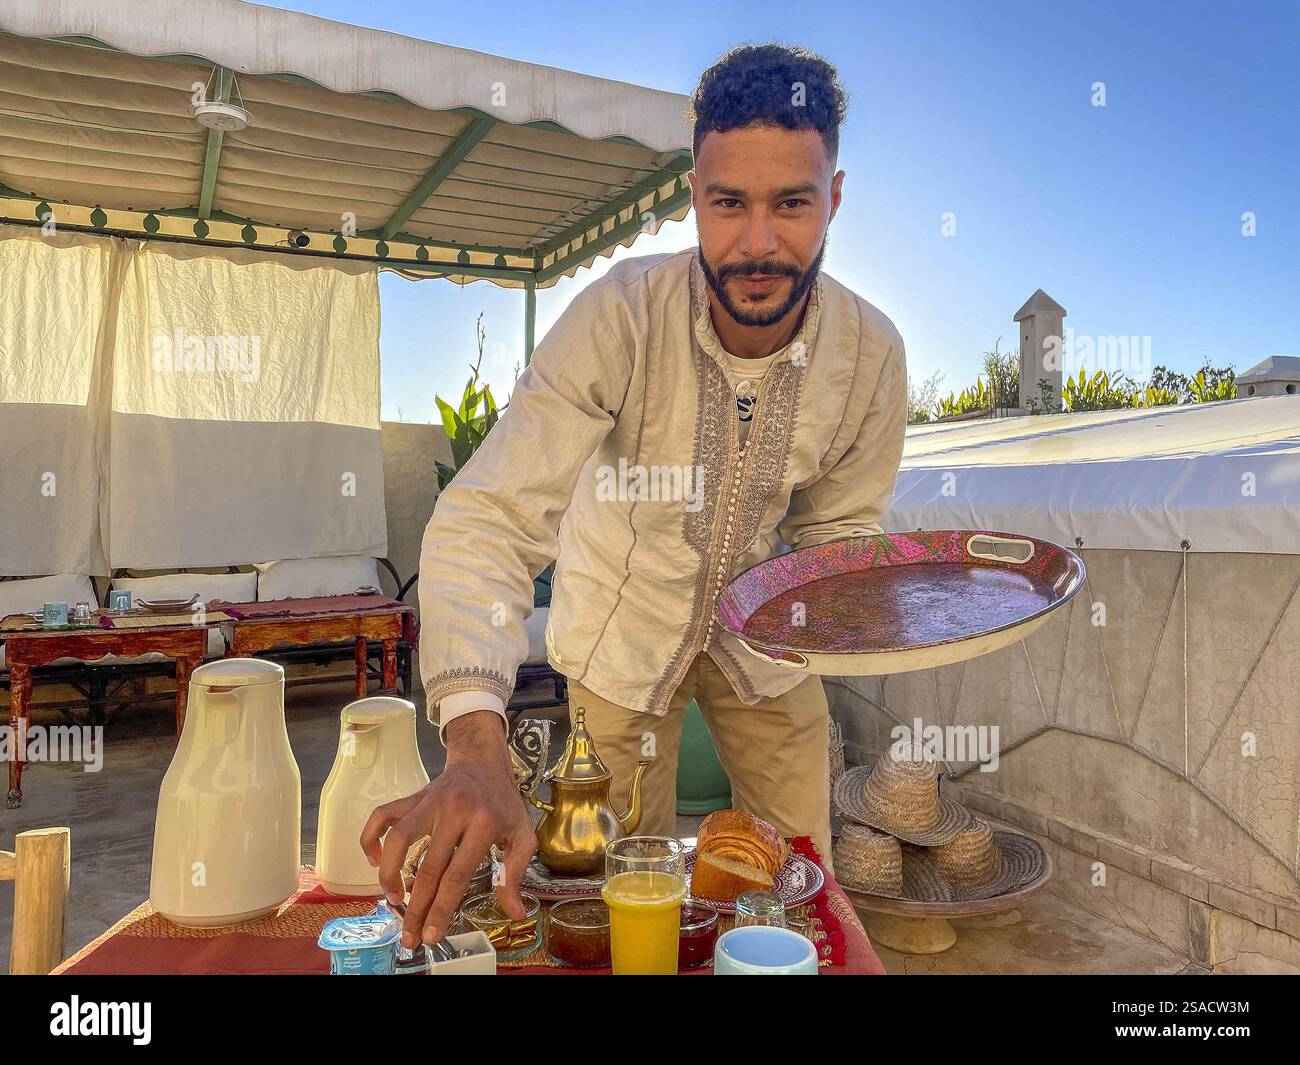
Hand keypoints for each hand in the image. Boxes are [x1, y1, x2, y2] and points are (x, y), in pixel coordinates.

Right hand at [360, 710, 535, 949]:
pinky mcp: (413, 797)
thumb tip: (515, 913)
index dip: (441, 909)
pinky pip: (382, 816)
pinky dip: (371, 838)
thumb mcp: (523, 834)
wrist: (483, 762)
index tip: (432, 935)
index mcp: (483, 824)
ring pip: (397, 839)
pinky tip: (375, 861)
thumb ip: (516, 873)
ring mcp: (429, 802)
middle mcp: (454, 812)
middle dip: (416, 908)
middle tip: (409, 936)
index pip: (457, 875)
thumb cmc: (503, 803)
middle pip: (427, 867)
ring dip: (389, 874)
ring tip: (394, 900)